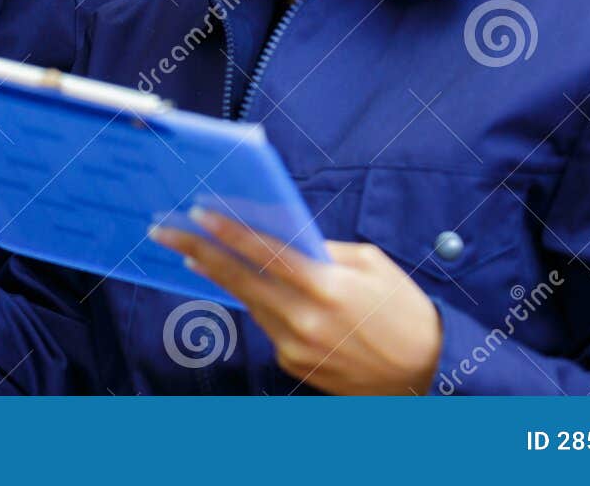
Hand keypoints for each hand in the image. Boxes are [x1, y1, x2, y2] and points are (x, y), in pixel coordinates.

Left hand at [152, 209, 443, 394]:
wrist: (425, 375)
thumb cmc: (404, 311)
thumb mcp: (372, 265)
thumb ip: (323, 250)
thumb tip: (283, 236)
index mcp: (327, 286)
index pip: (265, 253)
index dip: (228, 231)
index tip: (197, 213)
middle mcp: (304, 319)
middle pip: (239, 280)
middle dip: (197, 252)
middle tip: (164, 233)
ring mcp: (296, 347)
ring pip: (248, 302)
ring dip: (222, 277)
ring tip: (195, 253)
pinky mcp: (293, 365)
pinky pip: (267, 325)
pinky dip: (258, 304)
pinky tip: (252, 288)